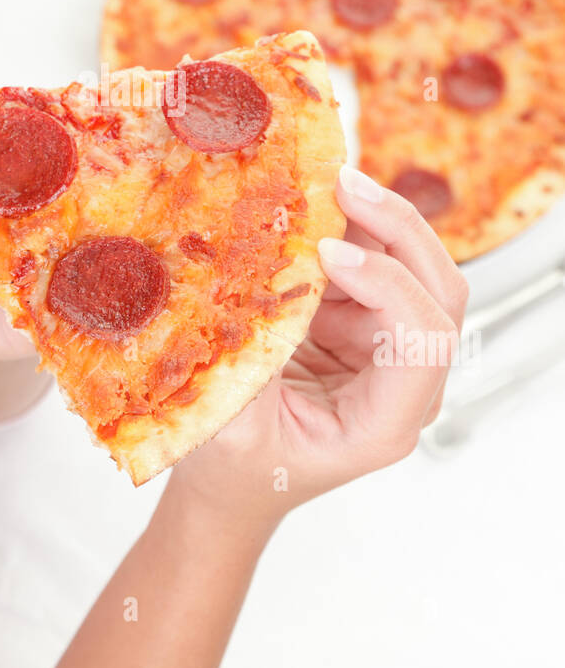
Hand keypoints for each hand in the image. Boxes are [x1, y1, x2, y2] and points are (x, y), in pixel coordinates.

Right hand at [166, 165, 468, 550]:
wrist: (233, 486)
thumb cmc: (237, 473)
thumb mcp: (230, 427)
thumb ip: (247, 357)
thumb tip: (243, 277)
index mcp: (385, 423)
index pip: (425, 341)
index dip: (388, 286)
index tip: (325, 251)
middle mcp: (403, 384)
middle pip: (437, 290)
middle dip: (397, 227)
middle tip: (341, 181)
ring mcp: (387, 348)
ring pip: (410, 266)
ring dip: (370, 219)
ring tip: (319, 181)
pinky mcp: (362, 324)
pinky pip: (370, 263)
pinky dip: (343, 229)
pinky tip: (306, 205)